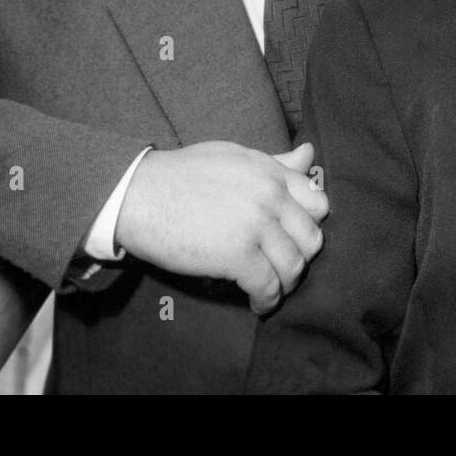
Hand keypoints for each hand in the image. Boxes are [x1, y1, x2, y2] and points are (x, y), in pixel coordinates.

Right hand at [114, 140, 328, 312]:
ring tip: (270, 289)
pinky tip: (256, 302)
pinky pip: (269, 286)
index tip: (293, 238)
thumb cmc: (180, 175)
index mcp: (270, 172)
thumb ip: (273, 162)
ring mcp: (256, 225)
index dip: (309, 225)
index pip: (318, 203)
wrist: (138, 194)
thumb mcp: (232, 157)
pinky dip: (266, 301)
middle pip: (312, 239)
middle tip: (282, 267)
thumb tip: (308, 153)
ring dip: (285, 284)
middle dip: (301, 258)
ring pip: (295, 266)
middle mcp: (270, 196)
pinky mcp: (238, 255)